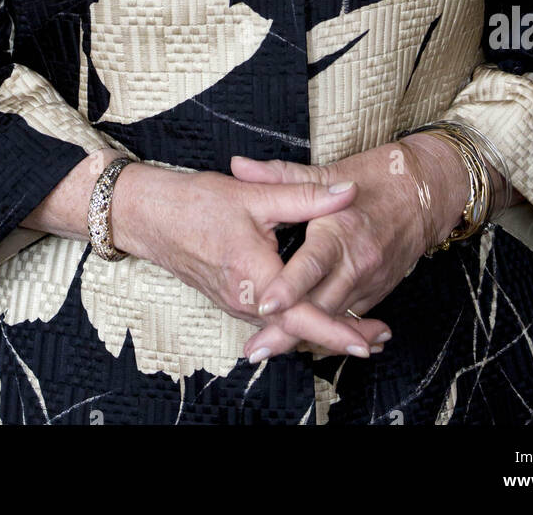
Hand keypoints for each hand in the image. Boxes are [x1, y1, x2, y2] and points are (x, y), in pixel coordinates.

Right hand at [108, 160, 385, 357]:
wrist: (151, 217)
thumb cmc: (198, 204)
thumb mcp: (255, 195)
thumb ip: (306, 196)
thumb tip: (348, 192)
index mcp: (254, 276)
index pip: (302, 315)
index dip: (337, 329)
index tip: (367, 340)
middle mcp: (246, 301)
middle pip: (300, 330)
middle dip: (341, 335)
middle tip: (381, 338)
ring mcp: (239, 305)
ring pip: (287, 327)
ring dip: (322, 331)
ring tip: (364, 333)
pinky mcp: (235, 301)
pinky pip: (273, 321)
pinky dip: (300, 323)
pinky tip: (320, 318)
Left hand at [229, 135, 470, 360]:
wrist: (425, 193)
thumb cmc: (375, 178)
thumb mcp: (326, 171)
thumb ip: (279, 176)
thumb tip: (238, 165)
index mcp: (341, 229)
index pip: (312, 264)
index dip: (289, 287)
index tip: (264, 304)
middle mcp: (357, 262)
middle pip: (320, 306)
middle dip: (288, 330)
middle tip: (256, 350)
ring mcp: (370, 281)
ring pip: (334, 319)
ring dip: (305, 337)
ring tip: (270, 352)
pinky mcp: (377, 292)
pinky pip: (348, 317)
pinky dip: (326, 330)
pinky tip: (302, 342)